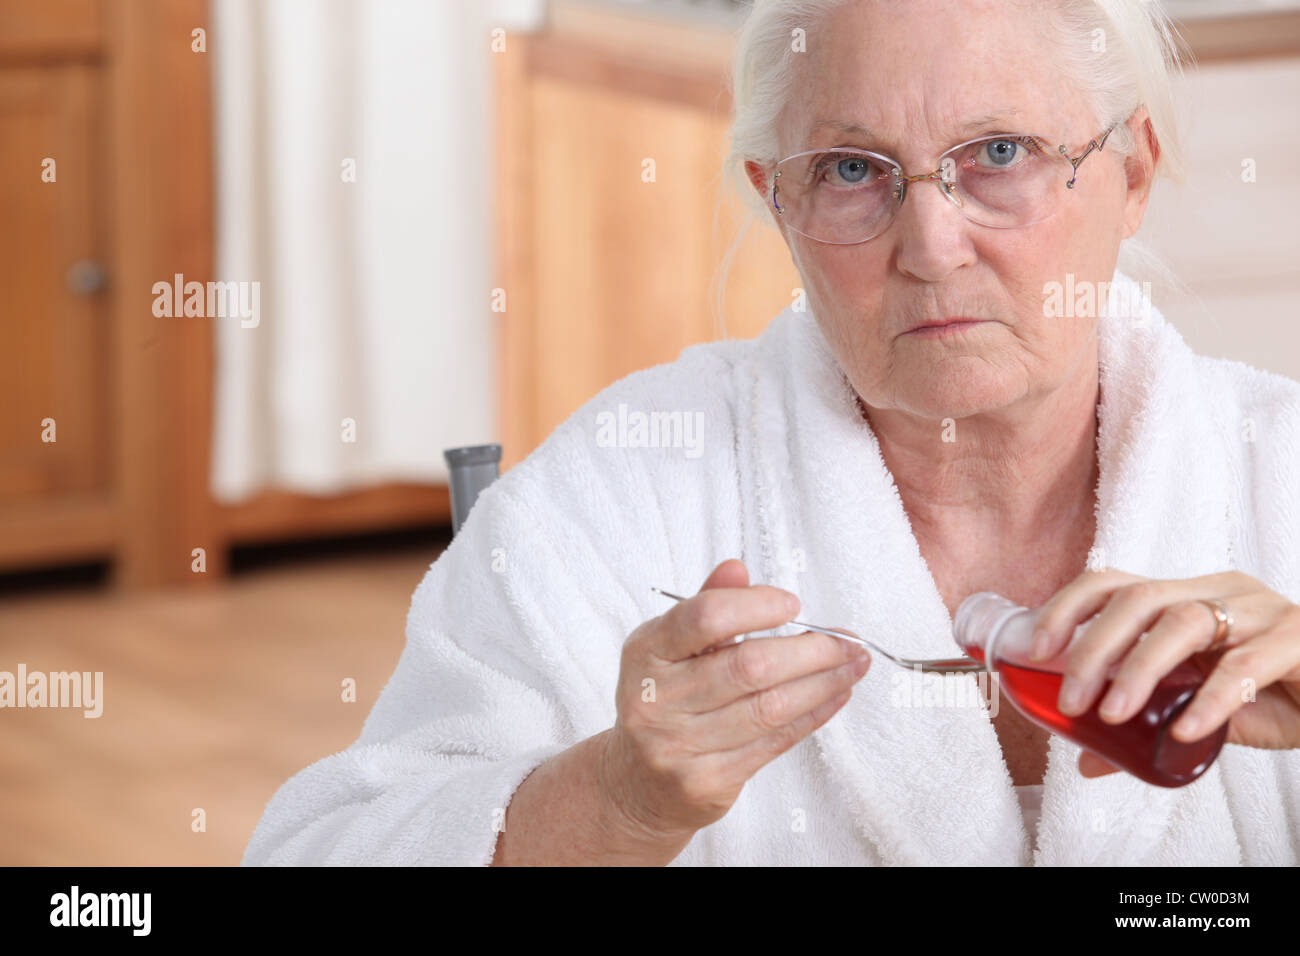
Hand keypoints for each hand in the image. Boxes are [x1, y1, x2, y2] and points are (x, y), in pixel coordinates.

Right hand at [599, 558, 871, 841]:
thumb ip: (706, 605)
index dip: (756, 607)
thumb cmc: (666, 700)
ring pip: (769, 708)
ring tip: (854, 664)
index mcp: (646, 651)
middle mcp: (654, 698)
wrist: (640, 783)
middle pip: (747, 667)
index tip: (793, 605)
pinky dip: (813, 716)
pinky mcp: (706, 781)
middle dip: (810, 650)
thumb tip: (737, 569)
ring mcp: (678, 745)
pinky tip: (836, 696)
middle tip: (847, 640)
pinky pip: (774, 742)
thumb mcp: (671, 646)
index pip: (704, 618)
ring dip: (823, 683)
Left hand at [1028, 568, 1299, 778]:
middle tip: (1071, 700)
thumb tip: (1087, 760)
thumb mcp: (1200, 712)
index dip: (1070, 607)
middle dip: (1094, 648)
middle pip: (1140, 599)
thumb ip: (1148, 728)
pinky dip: (1210, 701)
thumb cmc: (1274, 697)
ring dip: (1139, 669)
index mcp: (1188, 598)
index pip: (1116, 583)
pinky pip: (1246, 666)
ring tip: (1111, 714)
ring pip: (1186, 621)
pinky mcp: (1299, 639)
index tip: (1035, 647)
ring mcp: (1261, 611)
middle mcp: (1219, 593)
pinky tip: (1185, 733)